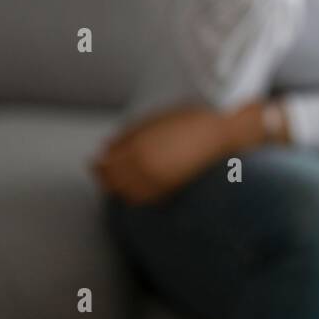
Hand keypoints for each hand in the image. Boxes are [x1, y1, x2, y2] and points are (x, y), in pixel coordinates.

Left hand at [91, 104, 244, 205]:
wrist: (222, 135)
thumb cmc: (191, 122)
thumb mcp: (156, 119)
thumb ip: (128, 134)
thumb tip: (106, 147)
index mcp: (139, 149)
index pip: (106, 165)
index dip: (99, 164)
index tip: (96, 162)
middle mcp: (145, 170)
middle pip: (113, 182)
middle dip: (104, 177)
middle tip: (101, 171)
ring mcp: (159, 183)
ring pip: (127, 194)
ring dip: (119, 188)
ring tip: (118, 180)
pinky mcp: (171, 191)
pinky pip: (146, 198)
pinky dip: (136, 195)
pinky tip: (137, 187)